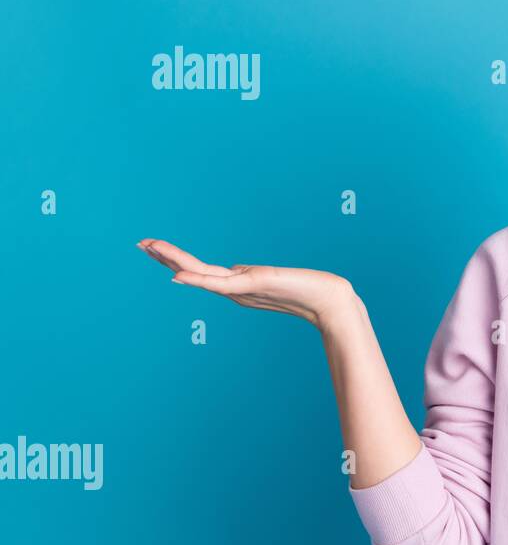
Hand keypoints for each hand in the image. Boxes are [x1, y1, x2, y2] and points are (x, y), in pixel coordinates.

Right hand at [137, 238, 357, 329]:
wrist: (330, 302)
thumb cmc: (308, 291)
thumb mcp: (271, 279)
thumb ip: (250, 277)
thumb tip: (237, 270)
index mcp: (236, 286)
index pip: (199, 271)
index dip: (176, 260)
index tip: (154, 248)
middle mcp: (234, 290)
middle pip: (193, 271)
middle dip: (166, 257)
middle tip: (140, 243)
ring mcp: (241, 290)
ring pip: (200, 274)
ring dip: (173, 262)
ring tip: (150, 248)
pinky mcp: (253, 286)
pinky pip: (219, 283)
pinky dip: (197, 280)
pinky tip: (177, 277)